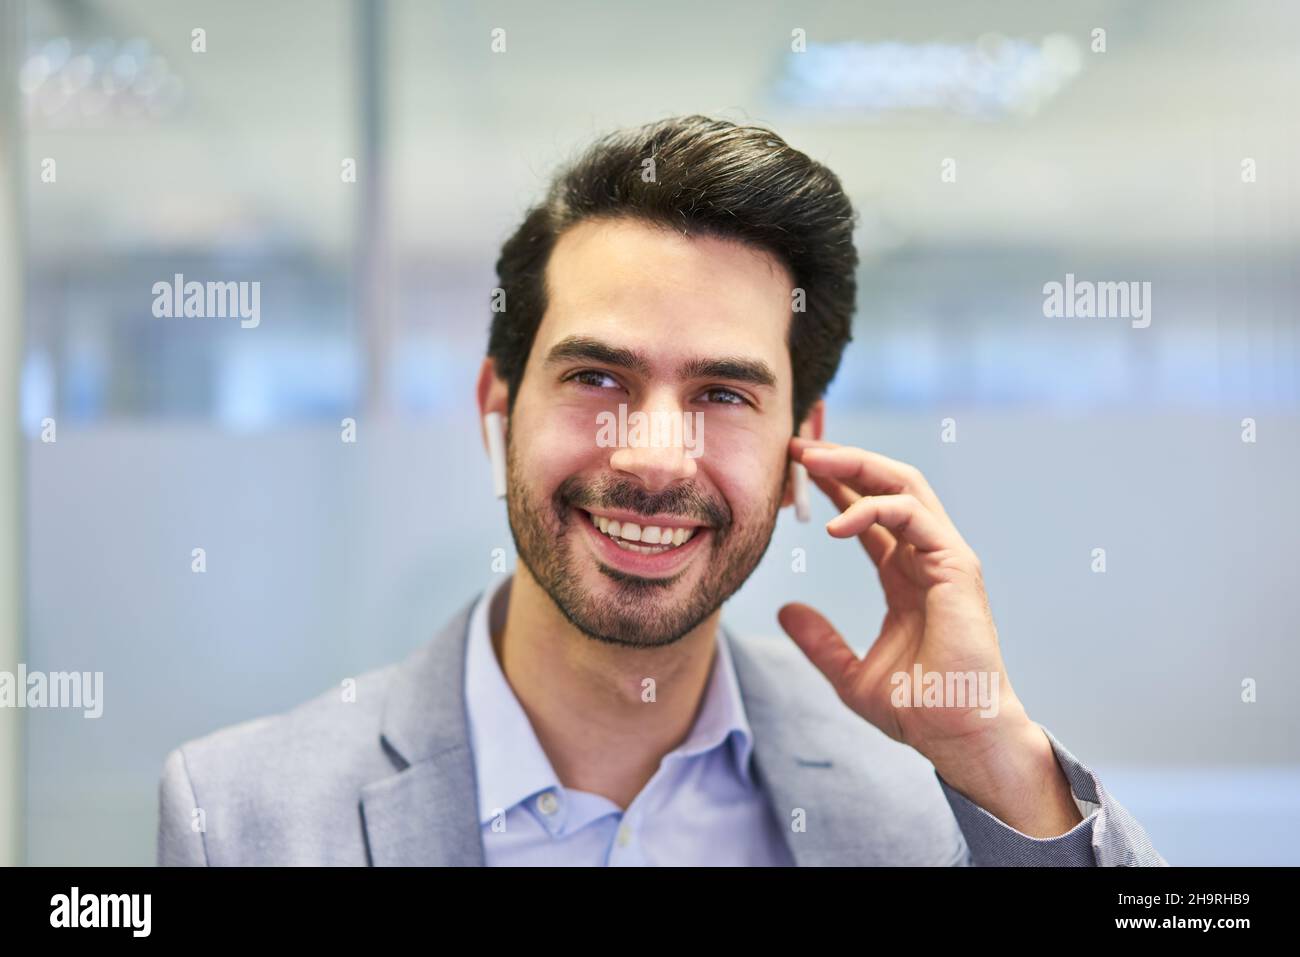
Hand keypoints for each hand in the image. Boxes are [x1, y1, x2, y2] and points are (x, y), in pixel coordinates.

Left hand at [778, 437, 1081, 835]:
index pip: (868, 513)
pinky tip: (836, 523)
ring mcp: (945, 557)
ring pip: (903, 485)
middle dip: (842, 460)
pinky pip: (914, 515)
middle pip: (886, 486)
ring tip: (811, 461)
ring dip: (856, 466)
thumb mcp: (849, 674)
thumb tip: (786, 612)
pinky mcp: (957, 565)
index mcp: (905, 576)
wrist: (956, 735)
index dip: (834, 485)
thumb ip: (820, 642)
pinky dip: (873, 508)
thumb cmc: (918, 710)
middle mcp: (926, 558)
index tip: (793, 468)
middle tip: (797, 447)